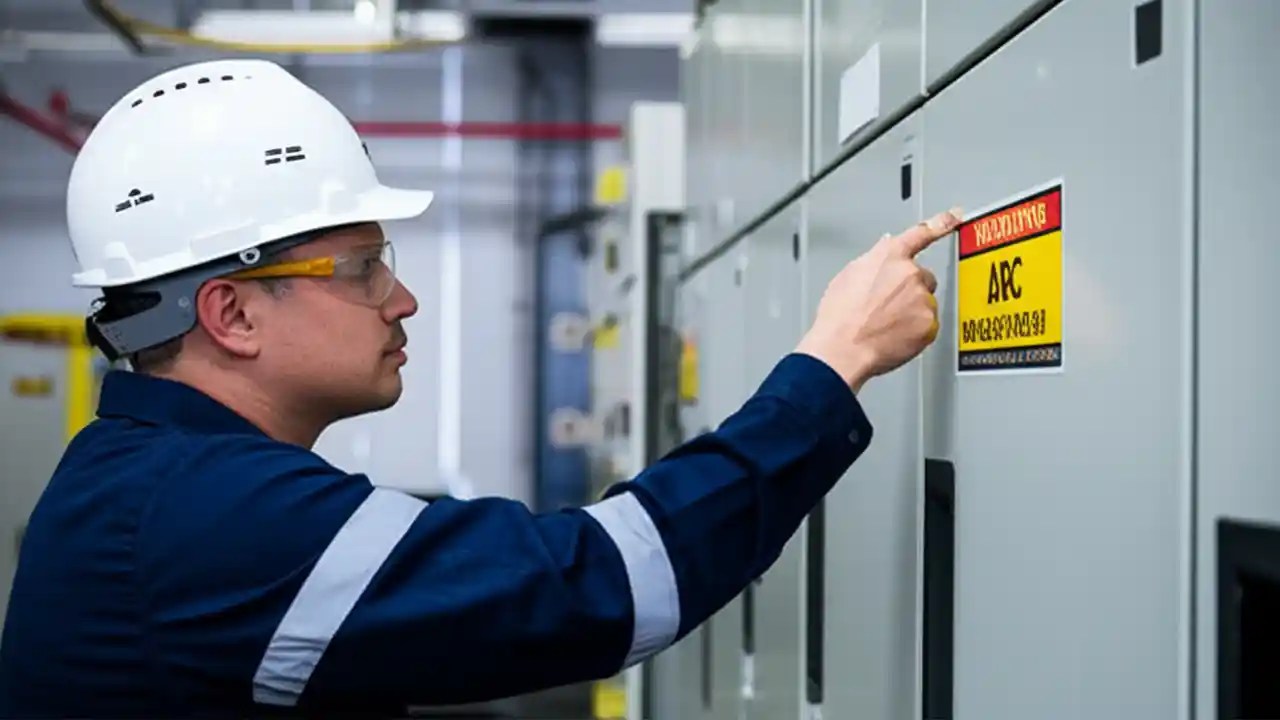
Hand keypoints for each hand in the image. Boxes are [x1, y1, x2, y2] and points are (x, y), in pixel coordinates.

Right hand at [795, 208, 962, 392]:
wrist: (842, 348)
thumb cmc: (839, 317)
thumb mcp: (848, 275)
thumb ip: (874, 259)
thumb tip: (884, 251)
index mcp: (890, 257)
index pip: (920, 233)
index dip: (941, 222)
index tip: (955, 215)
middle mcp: (911, 274)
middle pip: (924, 278)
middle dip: (911, 290)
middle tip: (888, 306)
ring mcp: (922, 299)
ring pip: (925, 304)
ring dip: (912, 312)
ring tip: (885, 324)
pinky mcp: (929, 324)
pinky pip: (928, 326)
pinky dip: (915, 332)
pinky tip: (894, 336)